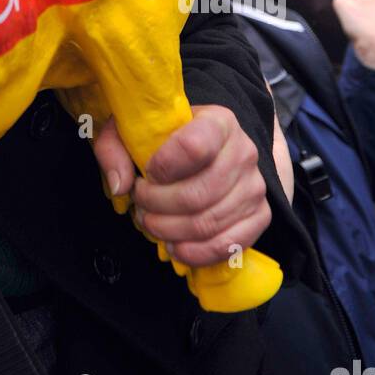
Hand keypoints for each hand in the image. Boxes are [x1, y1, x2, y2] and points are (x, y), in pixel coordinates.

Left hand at [93, 106, 270, 267]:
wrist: (204, 148)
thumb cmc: (165, 139)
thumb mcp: (132, 130)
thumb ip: (115, 149)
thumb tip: (119, 185)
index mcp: (218, 121)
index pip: (194, 147)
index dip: (163, 167)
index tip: (146, 174)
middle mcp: (244, 151)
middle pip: (198, 193)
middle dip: (159, 206)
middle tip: (140, 206)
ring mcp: (254, 186)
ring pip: (209, 222)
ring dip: (170, 231)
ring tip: (151, 224)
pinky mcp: (260, 215)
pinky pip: (229, 245)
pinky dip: (196, 253)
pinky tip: (175, 246)